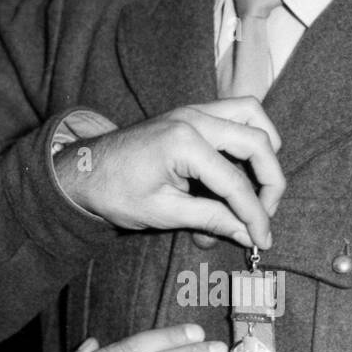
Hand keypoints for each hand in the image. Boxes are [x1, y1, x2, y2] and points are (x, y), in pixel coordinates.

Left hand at [54, 97, 283, 248]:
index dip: (255, 215)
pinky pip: (232, 114)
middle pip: (257, 141)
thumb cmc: (114, 191)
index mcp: (184, 142)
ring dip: (264, 148)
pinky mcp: (189, 114)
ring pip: (250, 113)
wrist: (81, 172)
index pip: (236, 184)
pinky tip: (236, 175)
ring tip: (258, 186)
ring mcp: (191, 111)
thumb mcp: (163, 212)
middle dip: (270, 181)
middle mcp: (193, 118)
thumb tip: (248, 233)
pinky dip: (245, 140)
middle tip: (263, 214)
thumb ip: (211, 219)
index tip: (263, 240)